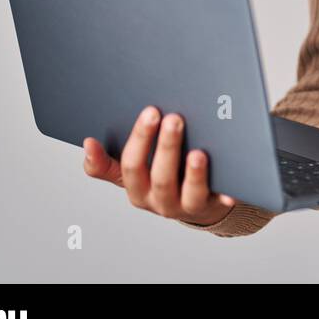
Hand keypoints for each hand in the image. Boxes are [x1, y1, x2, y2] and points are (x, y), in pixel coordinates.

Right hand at [84, 105, 237, 226]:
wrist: (196, 202)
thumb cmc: (161, 176)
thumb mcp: (133, 171)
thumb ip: (107, 162)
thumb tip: (87, 143)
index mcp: (137, 188)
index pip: (131, 166)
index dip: (138, 140)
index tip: (147, 113)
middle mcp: (160, 201)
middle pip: (160, 176)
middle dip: (166, 146)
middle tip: (174, 117)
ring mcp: (188, 206)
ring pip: (189, 193)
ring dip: (193, 173)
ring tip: (198, 153)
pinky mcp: (215, 206)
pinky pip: (222, 202)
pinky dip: (227, 195)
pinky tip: (232, 186)